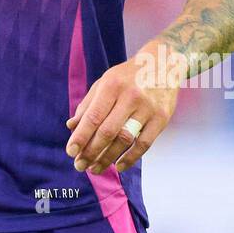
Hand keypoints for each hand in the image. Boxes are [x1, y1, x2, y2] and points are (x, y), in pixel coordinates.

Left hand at [65, 48, 180, 175]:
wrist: (162, 64)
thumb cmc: (127, 76)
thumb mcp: (105, 82)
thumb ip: (88, 104)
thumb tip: (72, 126)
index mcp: (112, 85)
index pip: (93, 116)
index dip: (81, 136)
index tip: (70, 152)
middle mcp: (130, 96)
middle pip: (107, 131)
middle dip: (91, 152)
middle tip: (80, 166)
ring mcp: (147, 108)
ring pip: (125, 139)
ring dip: (108, 158)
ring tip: (95, 168)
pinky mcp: (161, 118)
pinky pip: (144, 144)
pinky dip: (131, 158)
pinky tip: (119, 166)